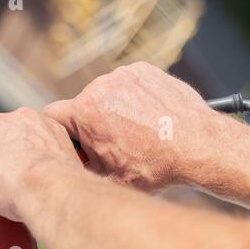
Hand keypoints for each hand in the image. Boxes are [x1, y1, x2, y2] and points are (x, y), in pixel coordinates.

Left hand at [0, 107, 81, 221]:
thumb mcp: (61, 164)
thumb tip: (54, 179)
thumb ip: (51, 163)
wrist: (47, 186)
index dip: (18, 150)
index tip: (20, 162)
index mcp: (36, 121)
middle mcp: (10, 120)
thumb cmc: (60, 183)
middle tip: (0, 177)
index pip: (20, 133)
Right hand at [44, 62, 232, 190]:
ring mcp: (123, 75)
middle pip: (81, 106)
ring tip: (133, 132)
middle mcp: (100, 86)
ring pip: (105, 94)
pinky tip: (146, 117)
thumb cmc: (154, 166)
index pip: (52, 116)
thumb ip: (79, 166)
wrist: (197, 146)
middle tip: (110, 145)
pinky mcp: (144, 70)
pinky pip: (127, 84)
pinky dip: (133, 98)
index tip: (69, 144)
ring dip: (112, 110)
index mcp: (84, 112)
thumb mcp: (107, 178)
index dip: (58, 133)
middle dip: (90, 123)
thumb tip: (66, 166)